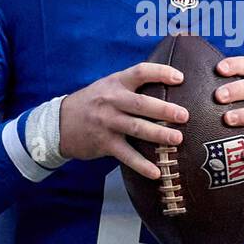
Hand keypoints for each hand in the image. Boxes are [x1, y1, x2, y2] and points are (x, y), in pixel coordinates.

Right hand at [58, 62, 186, 180]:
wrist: (59, 123)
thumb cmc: (92, 103)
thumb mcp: (108, 86)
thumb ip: (131, 86)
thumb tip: (167, 88)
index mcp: (116, 83)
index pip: (140, 72)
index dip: (161, 73)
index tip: (180, 78)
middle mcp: (111, 101)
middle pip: (141, 104)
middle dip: (165, 109)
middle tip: (184, 115)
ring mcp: (107, 122)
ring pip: (137, 128)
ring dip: (158, 135)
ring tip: (177, 139)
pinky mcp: (104, 143)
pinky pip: (126, 155)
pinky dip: (141, 165)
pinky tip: (156, 172)